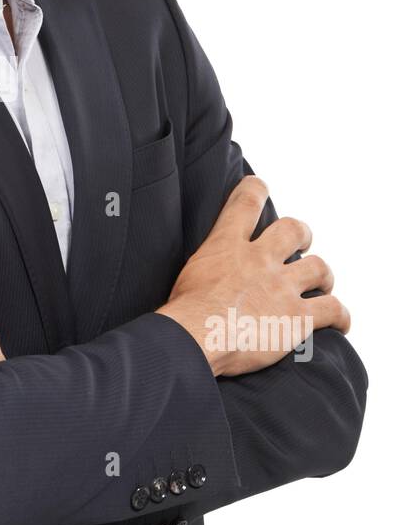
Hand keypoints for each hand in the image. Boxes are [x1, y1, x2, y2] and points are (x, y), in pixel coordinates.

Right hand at [155, 174, 350, 376]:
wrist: (195, 338)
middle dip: (301, 234)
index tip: (260, 186)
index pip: (246, 202)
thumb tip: (207, 274)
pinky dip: (340, 316)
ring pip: (319, 268)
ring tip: (321, 286)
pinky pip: (333, 310)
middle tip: (301, 243)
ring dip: (323, 276)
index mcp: (226, 246)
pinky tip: (339, 323)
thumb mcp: (188, 275)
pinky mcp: (297, 318)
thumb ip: (207, 266)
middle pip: (294, 230)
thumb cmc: (182, 313)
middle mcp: (259, 260)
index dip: (256, 189)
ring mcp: (281, 287)